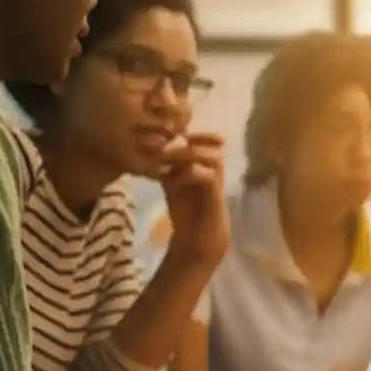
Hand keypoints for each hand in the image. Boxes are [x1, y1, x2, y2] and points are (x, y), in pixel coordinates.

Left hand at [160, 133, 229, 266]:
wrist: (195, 237)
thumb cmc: (185, 209)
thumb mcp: (171, 182)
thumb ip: (166, 165)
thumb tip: (152, 144)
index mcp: (207, 165)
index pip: (209, 139)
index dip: (196, 133)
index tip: (172, 134)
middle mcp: (216, 171)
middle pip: (213, 144)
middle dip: (190, 141)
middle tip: (165, 144)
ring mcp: (218, 183)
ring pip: (213, 158)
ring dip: (188, 155)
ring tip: (166, 159)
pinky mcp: (217, 196)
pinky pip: (208, 177)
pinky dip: (188, 174)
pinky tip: (171, 180)